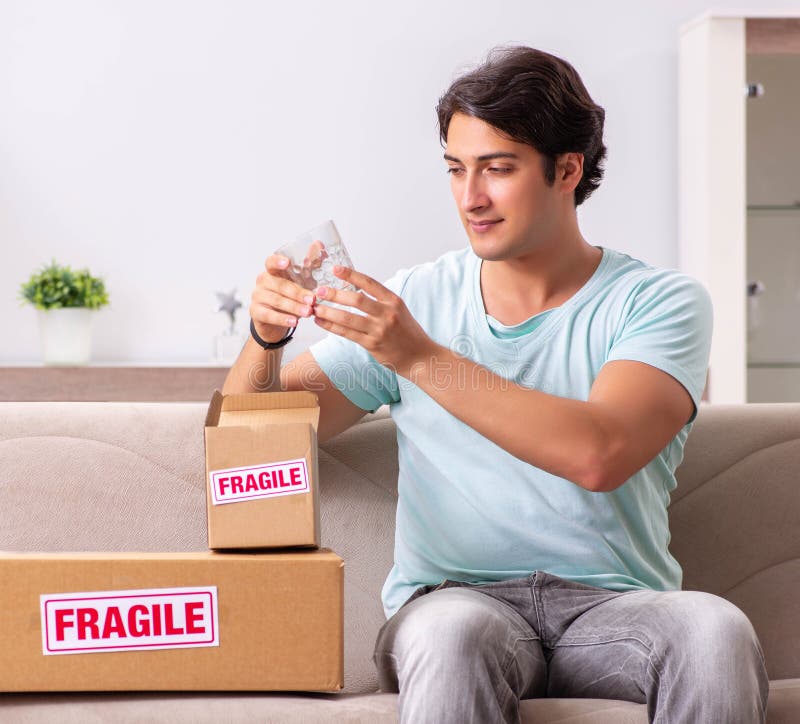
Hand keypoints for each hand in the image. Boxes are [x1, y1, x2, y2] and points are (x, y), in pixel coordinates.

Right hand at [249, 255, 316, 343]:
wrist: (275, 321)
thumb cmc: (289, 297)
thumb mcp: (300, 281)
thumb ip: (309, 264)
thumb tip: (319, 244)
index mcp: (273, 271)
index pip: (271, 262)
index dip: (278, 261)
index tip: (287, 263)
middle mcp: (263, 281)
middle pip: (279, 284)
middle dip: (297, 293)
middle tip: (312, 299)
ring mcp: (257, 296)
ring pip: (276, 300)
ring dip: (293, 307)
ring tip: (308, 312)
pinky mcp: (255, 312)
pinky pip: (269, 315)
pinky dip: (283, 319)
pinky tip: (294, 322)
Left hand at [311, 265, 436, 375]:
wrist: (420, 356)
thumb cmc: (407, 332)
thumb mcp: (399, 310)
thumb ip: (380, 301)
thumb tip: (356, 289)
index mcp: (393, 301)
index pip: (369, 283)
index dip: (350, 275)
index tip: (335, 269)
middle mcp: (387, 313)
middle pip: (356, 299)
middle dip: (334, 294)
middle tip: (318, 291)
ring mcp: (379, 330)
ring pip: (348, 318)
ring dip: (328, 312)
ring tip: (315, 308)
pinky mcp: (372, 345)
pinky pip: (347, 334)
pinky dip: (331, 327)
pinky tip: (321, 322)